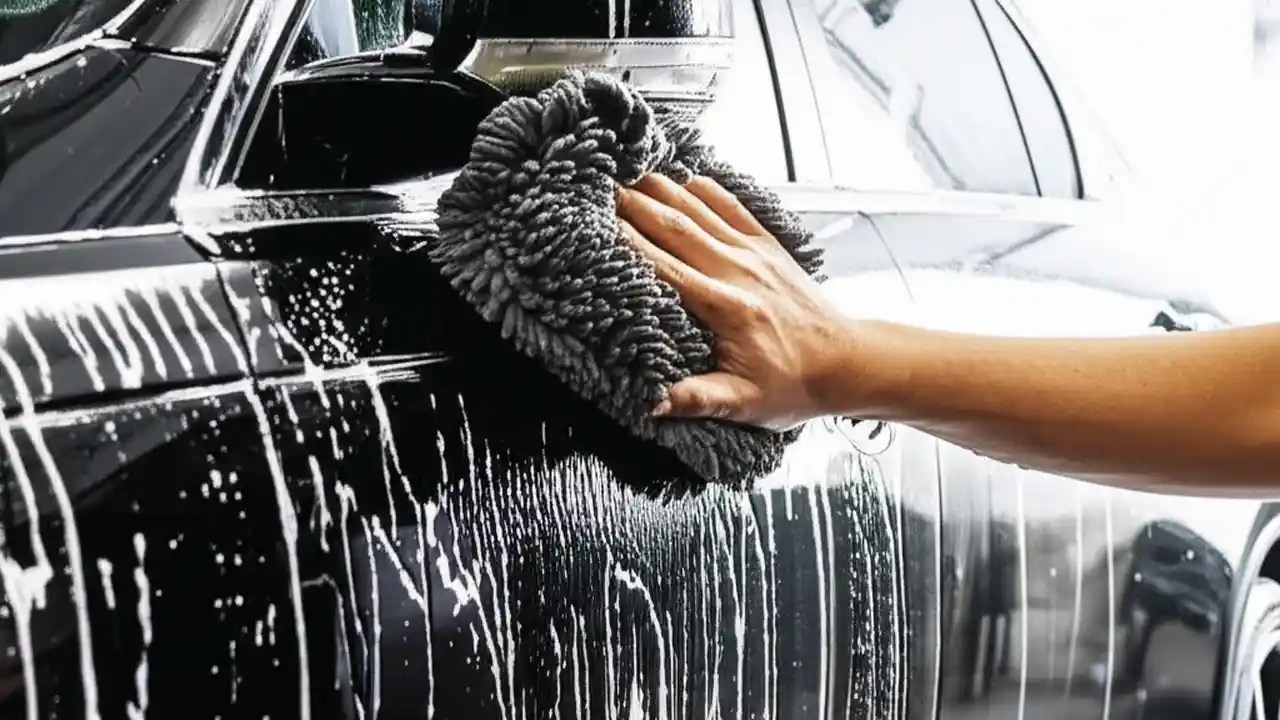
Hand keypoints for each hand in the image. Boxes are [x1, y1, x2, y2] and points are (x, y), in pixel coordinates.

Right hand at [616, 174, 860, 430]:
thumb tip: (653, 403)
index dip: (631, 244)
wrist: (846, 363)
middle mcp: (739, 272)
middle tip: (601, 188)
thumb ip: (698, 399)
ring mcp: (755, 254)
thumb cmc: (794, 385)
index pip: (666, 268)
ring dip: (664, 190)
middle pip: (677, 228)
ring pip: (701, 211)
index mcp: (728, 308)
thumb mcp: (744, 405)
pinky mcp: (769, 247)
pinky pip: (734, 208)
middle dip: (637, 205)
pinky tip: (685, 177)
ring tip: (631, 172)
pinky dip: (708, 189)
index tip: (600, 226)